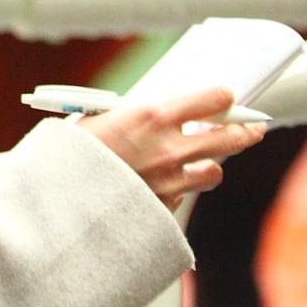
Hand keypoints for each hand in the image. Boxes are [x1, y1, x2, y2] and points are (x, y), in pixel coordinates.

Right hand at [79, 86, 266, 209]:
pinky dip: (177, 190)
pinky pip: (182, 196)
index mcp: (151, 115)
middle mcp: (168, 148)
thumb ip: (130, 114)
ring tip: (205, 162)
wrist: (54, 205)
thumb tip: (153, 111)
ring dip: (210, 165)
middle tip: (251, 129)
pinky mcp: (162, 210)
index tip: (226, 96)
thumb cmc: (66, 156)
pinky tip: (163, 186)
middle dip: (245, 131)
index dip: (224, 97)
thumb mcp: (94, 119)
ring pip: (214, 172)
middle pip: (230, 137)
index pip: (212, 98)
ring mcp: (169, 183)